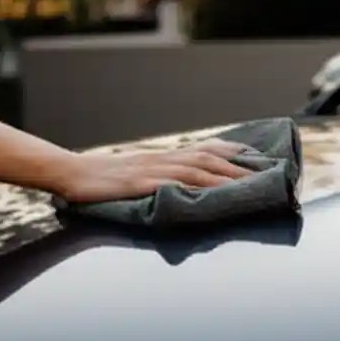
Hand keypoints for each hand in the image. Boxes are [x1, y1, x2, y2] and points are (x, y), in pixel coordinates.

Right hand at [50, 139, 254, 202]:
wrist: (71, 173)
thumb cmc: (103, 179)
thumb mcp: (138, 175)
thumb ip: (163, 177)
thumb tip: (187, 186)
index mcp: (164, 157)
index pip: (207, 148)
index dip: (235, 151)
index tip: (260, 156)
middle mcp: (163, 158)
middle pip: (209, 158)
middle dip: (241, 166)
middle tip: (269, 173)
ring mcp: (152, 170)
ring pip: (196, 169)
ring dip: (225, 176)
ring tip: (250, 184)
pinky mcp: (139, 184)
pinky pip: (170, 184)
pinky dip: (193, 186)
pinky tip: (209, 192)